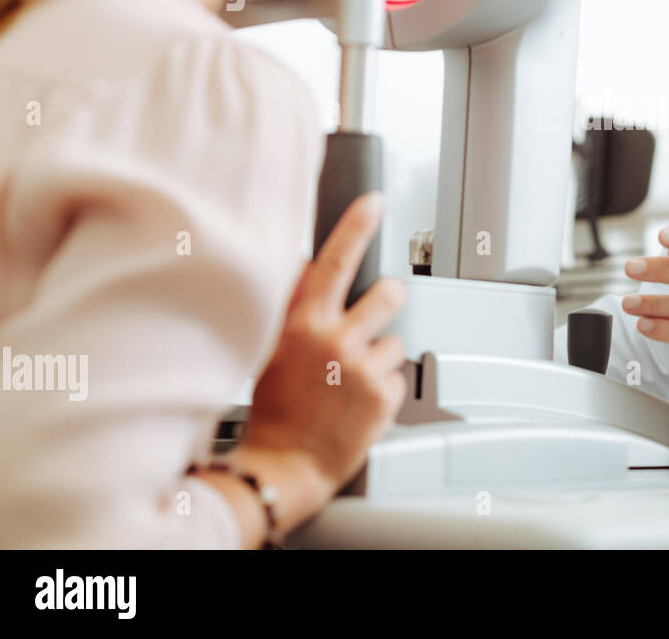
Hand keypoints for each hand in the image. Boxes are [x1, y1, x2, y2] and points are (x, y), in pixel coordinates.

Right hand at [238, 192, 407, 514]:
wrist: (284, 466)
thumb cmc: (274, 411)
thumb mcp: (270, 351)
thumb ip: (291, 308)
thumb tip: (303, 268)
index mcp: (304, 326)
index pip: (333, 263)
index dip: (354, 228)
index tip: (373, 202)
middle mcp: (336, 341)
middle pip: (388, 294)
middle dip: (388, 299)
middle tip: (370, 321)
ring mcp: (363, 369)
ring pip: (394, 340)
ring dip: (380, 355)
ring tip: (350, 381)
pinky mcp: (385, 396)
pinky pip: (398, 376)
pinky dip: (384, 388)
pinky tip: (357, 404)